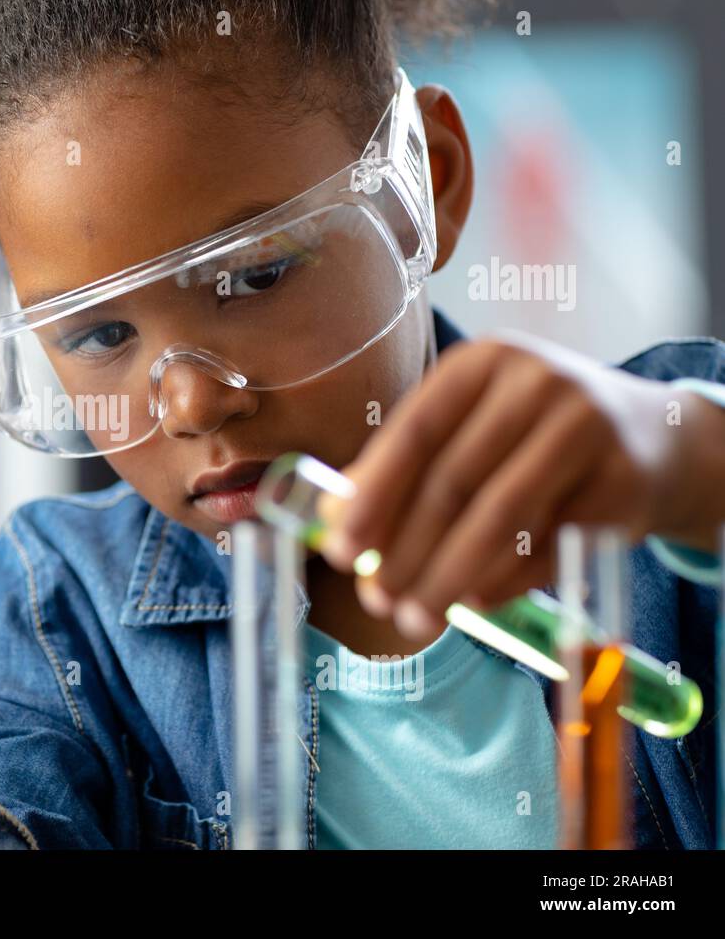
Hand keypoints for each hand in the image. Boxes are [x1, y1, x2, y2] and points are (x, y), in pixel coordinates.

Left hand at [317, 331, 724, 639]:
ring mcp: (587, 427)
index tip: (339, 551)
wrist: (651, 436)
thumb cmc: (530, 434)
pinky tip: (471, 603)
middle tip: (376, 600)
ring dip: (448, 576)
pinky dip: (504, 580)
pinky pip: (549, 543)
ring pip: (499, 517)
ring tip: (414, 617)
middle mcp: (537, 383)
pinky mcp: (622, 480)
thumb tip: (329, 515)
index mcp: (482, 362)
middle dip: (405, 551)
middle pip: (453, 481)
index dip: (373, 496)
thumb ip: (401, 465)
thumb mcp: (469, 426)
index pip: (413, 433)